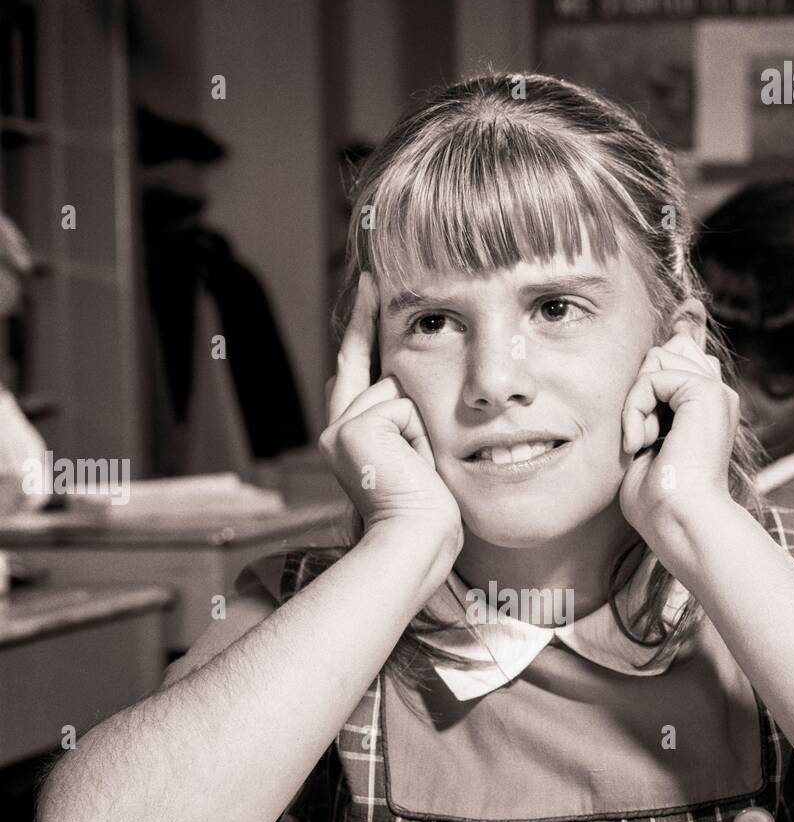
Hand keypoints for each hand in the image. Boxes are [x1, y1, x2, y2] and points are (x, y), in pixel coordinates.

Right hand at [321, 272, 462, 555]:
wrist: (418, 540)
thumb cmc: (430, 513)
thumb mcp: (417, 456)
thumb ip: (406, 418)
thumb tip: (406, 375)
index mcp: (348, 440)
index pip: (354, 368)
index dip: (360, 326)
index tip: (371, 281)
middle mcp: (335, 432)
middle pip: (378, 374)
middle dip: (398, 377)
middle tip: (393, 360)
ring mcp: (339, 429)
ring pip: (396, 388)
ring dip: (421, 424)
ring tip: (418, 468)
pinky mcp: (353, 428)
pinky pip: (401, 403)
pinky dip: (417, 432)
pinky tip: (412, 464)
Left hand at [618, 331, 740, 555]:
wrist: (679, 521)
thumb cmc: (658, 501)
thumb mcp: (644, 443)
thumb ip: (646, 403)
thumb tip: (645, 364)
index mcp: (706, 408)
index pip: (672, 359)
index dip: (644, 388)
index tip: (640, 440)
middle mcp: (716, 396)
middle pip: (663, 352)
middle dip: (639, 390)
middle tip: (640, 438)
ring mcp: (715, 392)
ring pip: (656, 359)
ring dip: (635, 402)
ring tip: (641, 442)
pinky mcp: (706, 392)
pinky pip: (651, 377)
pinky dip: (634, 409)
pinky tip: (640, 443)